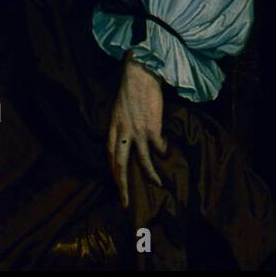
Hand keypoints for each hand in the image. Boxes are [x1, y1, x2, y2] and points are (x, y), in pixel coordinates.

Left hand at [107, 57, 166, 208]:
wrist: (140, 73)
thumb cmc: (130, 87)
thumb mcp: (118, 108)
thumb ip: (120, 124)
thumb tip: (126, 136)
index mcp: (112, 127)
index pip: (109, 155)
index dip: (113, 170)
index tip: (117, 182)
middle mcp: (122, 132)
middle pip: (119, 165)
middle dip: (122, 186)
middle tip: (125, 202)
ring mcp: (137, 131)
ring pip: (141, 161)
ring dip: (149, 174)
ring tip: (157, 184)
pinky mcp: (152, 128)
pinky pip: (158, 147)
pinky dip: (163, 151)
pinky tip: (166, 151)